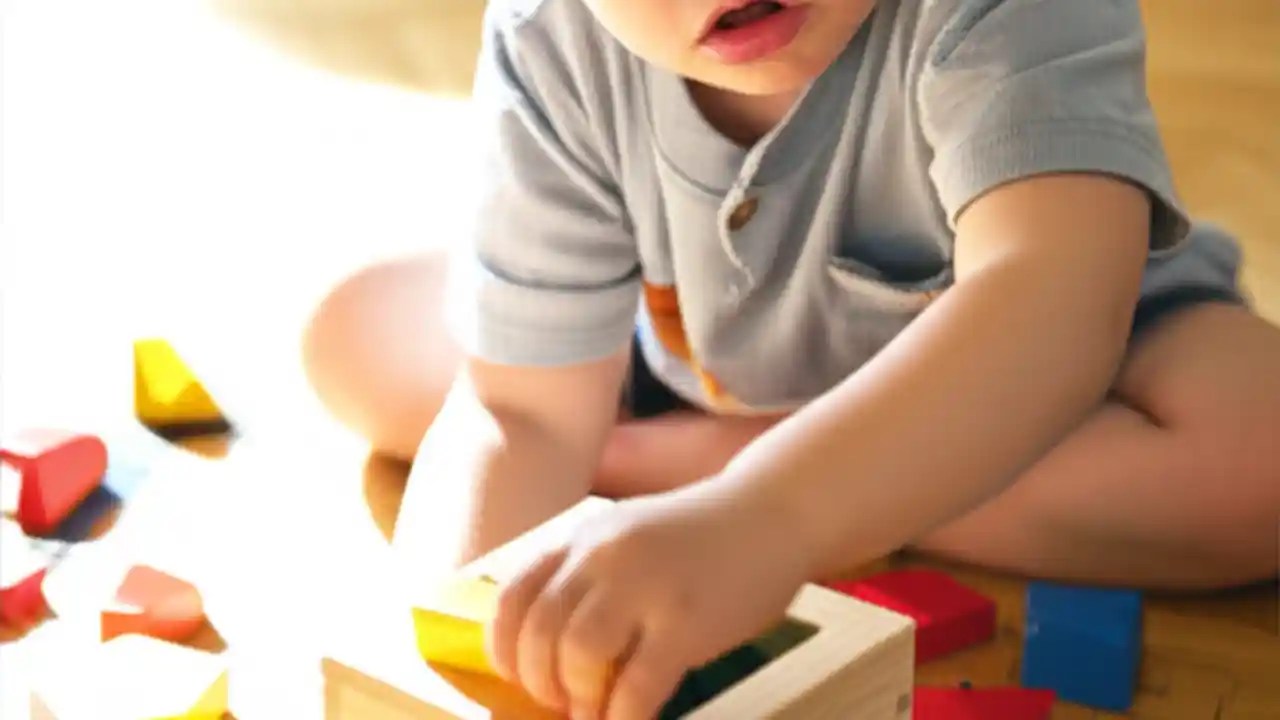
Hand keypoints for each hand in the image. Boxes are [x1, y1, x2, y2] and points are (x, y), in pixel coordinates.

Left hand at [485, 484, 812, 719]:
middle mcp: (603, 557)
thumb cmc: (702, 536)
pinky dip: (623, 717)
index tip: (519, 676)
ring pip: (577, 655)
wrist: (774, 513)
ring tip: (594, 711)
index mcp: (583, 539)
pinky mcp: (685, 622)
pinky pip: (636, 686)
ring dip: (577, 697)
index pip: (511, 598)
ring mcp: (644, 587)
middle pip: (538, 632)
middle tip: (560, 702)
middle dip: (539, 681)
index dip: (505, 650)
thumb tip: (552, 644)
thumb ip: (589, 575)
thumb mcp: (628, 537)